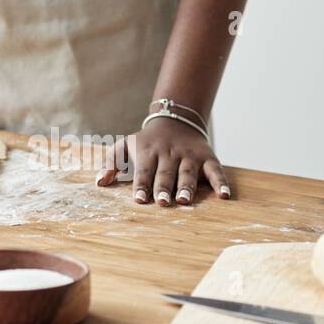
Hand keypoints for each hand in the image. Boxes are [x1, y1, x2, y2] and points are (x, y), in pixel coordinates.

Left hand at [94, 117, 231, 205]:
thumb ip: (111, 161)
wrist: (175, 120)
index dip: (142, 185)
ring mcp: (189, 155)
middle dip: (164, 188)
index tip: (140, 199)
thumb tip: (99, 182)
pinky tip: (224, 196)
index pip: (144, 170)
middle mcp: (169, 153)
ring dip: (186, 186)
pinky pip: (216, 170)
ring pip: (188, 172)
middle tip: (163, 203)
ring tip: (184, 200)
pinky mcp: (208, 158)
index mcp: (148, 152)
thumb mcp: (125, 145)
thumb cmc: (146, 142)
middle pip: (166, 173)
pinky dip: (221, 182)